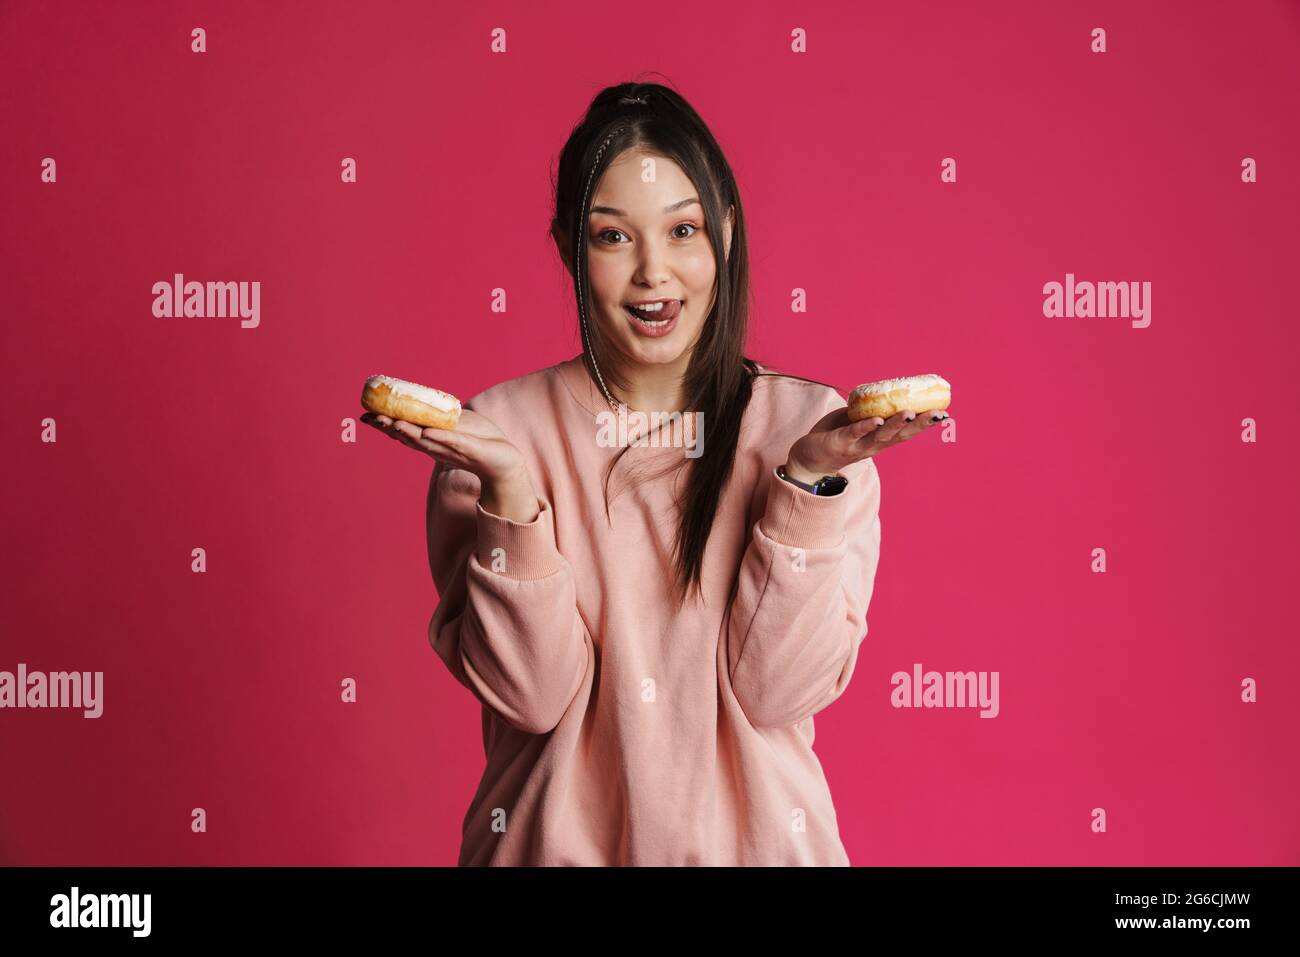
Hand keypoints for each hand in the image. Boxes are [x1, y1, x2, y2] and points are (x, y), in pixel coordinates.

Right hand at [360, 407, 527, 488]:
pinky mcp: (471, 450)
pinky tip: (428, 432)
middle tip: (371, 418)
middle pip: (408, 437)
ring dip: (409, 432)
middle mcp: (436, 447)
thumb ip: (438, 415)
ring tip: (393, 423)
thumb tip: (422, 400)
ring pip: (426, 441)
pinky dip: (441, 438)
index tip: (365, 415)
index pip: (403, 431)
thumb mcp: (456, 422)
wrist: (505, 460)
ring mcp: (452, 450)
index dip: (384, 424)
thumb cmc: (480, 439)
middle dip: (389, 427)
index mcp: (431, 439)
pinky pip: (454, 443)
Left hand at [785, 406, 949, 479]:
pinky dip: (865, 427)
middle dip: (920, 424)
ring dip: (896, 424)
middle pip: (901, 435)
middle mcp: (874, 446)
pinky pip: (854, 434)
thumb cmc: (836, 435)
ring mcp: (857, 446)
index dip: (925, 423)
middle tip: (938, 413)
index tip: (944, 412)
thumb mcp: (858, 421)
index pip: (907, 432)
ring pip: (881, 436)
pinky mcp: (839, 443)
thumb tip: (887, 389)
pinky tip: (876, 420)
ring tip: (911, 413)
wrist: (808, 458)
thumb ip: (872, 409)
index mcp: (881, 440)